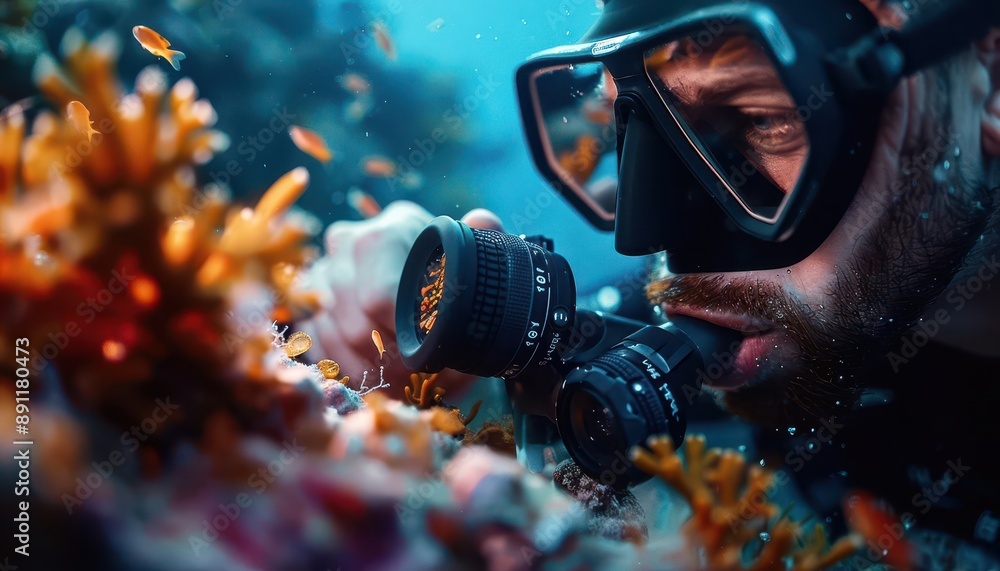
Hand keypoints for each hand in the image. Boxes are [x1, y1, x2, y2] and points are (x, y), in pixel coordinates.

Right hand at [297, 201, 502, 398]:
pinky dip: (352, 370)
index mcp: (390, 229)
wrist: (420, 282)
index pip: (379, 296)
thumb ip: (483, 239)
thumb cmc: (447, 276)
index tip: (429, 351)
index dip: (404, 335)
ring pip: (337, 339)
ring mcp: (322, 274)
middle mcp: (346, 244)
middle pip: (357, 324)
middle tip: (420, 377)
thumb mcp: (469, 259)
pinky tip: (380, 379)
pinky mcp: (309, 304)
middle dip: (392, 359)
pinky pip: (319, 347)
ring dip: (374, 370)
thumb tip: (481, 220)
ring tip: (406, 383)